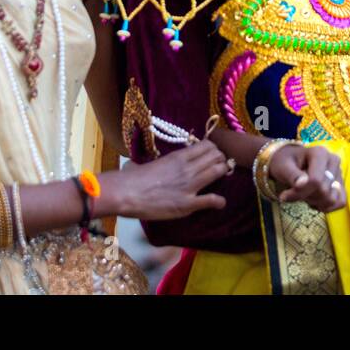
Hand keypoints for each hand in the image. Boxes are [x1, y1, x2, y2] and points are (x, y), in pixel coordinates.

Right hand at [109, 140, 229, 219]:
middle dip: (221, 159)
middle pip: (216, 156)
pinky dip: (219, 201)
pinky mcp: (188, 204)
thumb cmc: (131, 178)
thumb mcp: (147, 164)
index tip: (212, 154)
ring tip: (222, 177)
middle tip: (220, 165)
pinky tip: (220, 202)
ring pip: (218, 171)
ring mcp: (189, 186)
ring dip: (223, 173)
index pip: (207, 145)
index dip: (213, 149)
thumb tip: (137, 167)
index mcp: (178, 157)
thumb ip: (152, 164)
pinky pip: (211, 200)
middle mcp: (187, 168)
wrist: (125, 193)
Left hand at [268, 144, 345, 211]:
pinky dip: (326, 206)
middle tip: (294, 192)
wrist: (290, 161)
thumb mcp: (283, 167)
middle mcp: (333, 161)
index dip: (300, 193)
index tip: (284, 196)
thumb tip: (302, 184)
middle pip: (324, 192)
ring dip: (315, 202)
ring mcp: (339, 173)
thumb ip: (292, 175)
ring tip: (304, 194)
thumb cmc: (285, 162)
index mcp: (320, 153)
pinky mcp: (341, 184)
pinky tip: (314, 200)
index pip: (316, 180)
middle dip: (306, 197)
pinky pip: (340, 202)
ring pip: (332, 199)